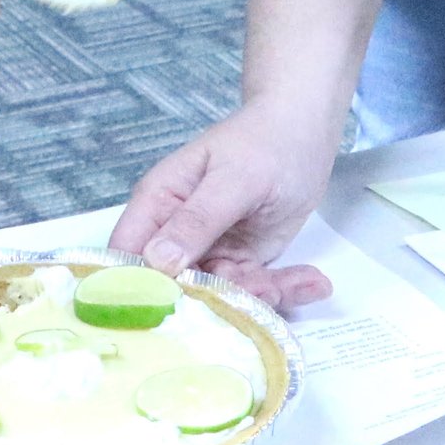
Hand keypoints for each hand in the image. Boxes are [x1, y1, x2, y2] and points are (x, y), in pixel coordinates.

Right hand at [109, 99, 337, 311]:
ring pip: (220, 296)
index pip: (128, 256)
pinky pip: (255, 290)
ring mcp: (210, 251)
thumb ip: (197, 219)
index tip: (174, 314)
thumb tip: (156, 262)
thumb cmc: (264, 140)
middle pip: (176, 289)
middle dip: (217, 302)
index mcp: (159, 203)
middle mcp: (176, 234)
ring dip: (260, 297)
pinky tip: (316, 282)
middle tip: (263, 294)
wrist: (305, 130)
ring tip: (302, 283)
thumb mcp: (234, 178)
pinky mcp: (242, 262)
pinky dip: (285, 291)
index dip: (139, 290)